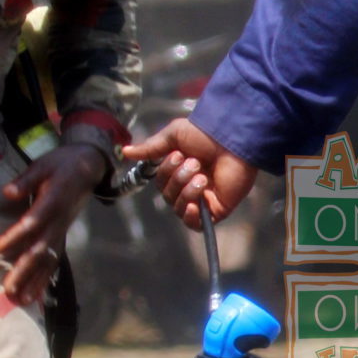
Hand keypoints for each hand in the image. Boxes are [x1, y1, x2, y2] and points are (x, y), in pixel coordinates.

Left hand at [0, 138, 104, 305]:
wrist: (89, 167)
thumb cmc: (62, 164)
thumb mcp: (43, 164)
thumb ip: (25, 180)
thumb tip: (7, 192)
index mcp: (54, 202)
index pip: (32, 224)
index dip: (14, 238)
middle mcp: (60, 221)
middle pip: (41, 250)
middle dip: (24, 270)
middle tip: (8, 288)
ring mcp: (63, 230)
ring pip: (48, 260)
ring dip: (35, 281)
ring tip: (20, 300)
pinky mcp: (62, 235)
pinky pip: (54, 260)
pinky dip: (44, 279)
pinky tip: (34, 295)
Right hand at [122, 115, 258, 229]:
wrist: (233, 139)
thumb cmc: (206, 133)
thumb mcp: (174, 136)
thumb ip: (151, 148)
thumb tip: (125, 152)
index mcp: (180, 170)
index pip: (161, 182)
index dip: (166, 171)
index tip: (179, 155)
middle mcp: (191, 186)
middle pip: (168, 196)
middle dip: (178, 179)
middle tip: (195, 163)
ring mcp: (204, 198)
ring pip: (180, 208)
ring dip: (187, 192)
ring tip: (202, 177)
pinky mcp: (217, 209)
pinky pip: (196, 224)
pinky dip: (192, 216)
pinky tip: (196, 204)